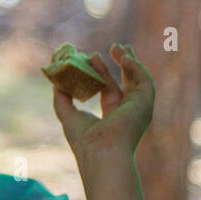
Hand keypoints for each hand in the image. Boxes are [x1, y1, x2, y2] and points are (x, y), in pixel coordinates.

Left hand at [52, 43, 153, 162]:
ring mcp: (139, 108)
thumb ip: (61, 99)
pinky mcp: (145, 104)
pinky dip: (136, 67)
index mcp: (114, 116)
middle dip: (124, 63)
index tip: (93, 57)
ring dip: (130, 61)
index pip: (109, 90)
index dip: (102, 72)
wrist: (101, 152)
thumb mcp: (68, 115)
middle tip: (117, 47)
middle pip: (128, 82)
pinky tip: (125, 57)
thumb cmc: (84, 140)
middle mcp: (129, 112)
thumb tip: (55, 82)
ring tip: (119, 47)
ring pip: (138, 79)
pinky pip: (144, 81)